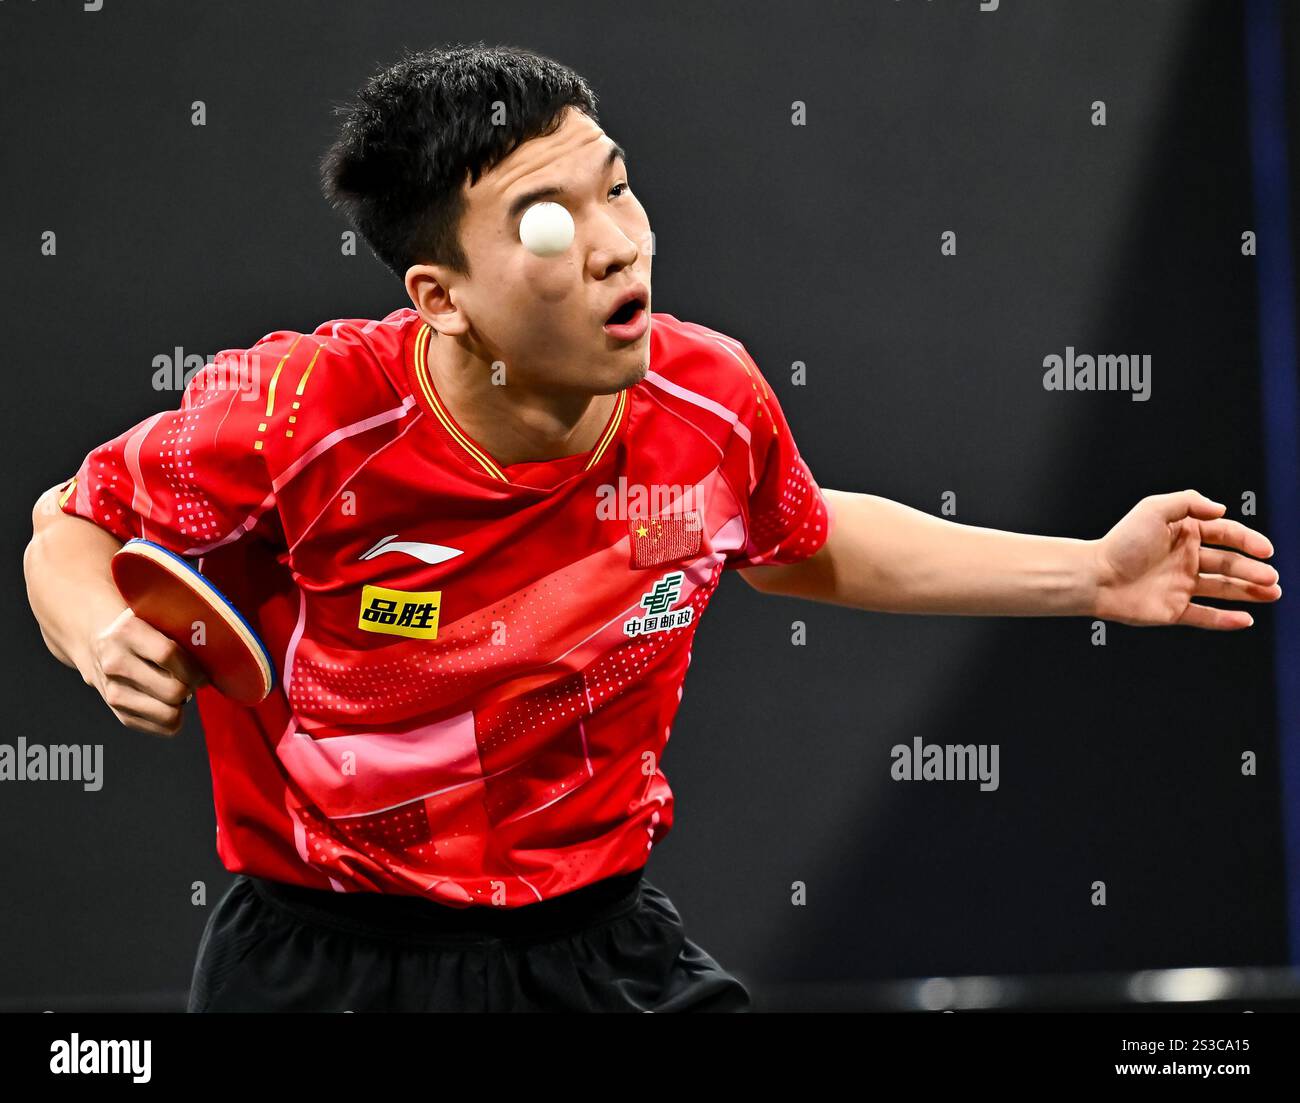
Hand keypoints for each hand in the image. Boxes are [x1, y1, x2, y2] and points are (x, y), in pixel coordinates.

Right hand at [78, 608, 208, 735]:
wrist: (96, 641)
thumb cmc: (141, 627)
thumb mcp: (155, 616)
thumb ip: (181, 630)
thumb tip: (219, 656)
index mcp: (128, 632)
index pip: (169, 655)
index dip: (194, 667)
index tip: (204, 670)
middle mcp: (115, 663)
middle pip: (172, 691)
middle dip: (191, 688)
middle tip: (194, 680)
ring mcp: (112, 690)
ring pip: (167, 714)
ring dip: (182, 705)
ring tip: (179, 688)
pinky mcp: (115, 710)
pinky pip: (159, 727)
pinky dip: (173, 718)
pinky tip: (169, 701)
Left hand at [1091, 489, 1279, 628]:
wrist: (1095, 577)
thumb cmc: (1121, 542)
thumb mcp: (1154, 509)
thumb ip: (1189, 502)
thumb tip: (1221, 509)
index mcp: (1184, 534)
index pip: (1224, 534)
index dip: (1247, 541)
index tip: (1265, 550)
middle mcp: (1185, 559)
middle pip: (1228, 563)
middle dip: (1252, 570)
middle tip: (1271, 578)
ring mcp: (1181, 585)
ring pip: (1223, 589)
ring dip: (1248, 591)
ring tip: (1272, 593)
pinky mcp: (1173, 610)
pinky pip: (1205, 616)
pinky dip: (1226, 619)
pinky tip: (1246, 619)